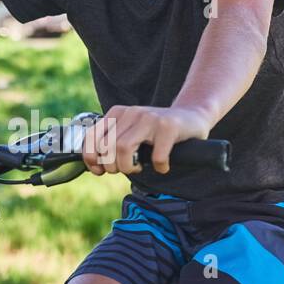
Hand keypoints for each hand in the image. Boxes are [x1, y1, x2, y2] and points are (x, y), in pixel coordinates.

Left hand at [80, 104, 213, 175]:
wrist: (192, 115)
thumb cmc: (158, 132)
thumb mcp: (131, 131)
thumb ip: (112, 143)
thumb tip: (95, 166)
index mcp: (118, 113)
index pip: (91, 136)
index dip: (91, 157)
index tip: (99, 170)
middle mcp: (132, 112)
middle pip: (107, 147)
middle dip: (113, 166)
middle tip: (126, 168)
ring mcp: (150, 118)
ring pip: (124, 149)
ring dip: (130, 167)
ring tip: (139, 167)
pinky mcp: (169, 126)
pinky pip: (156, 156)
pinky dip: (159, 167)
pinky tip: (162, 166)